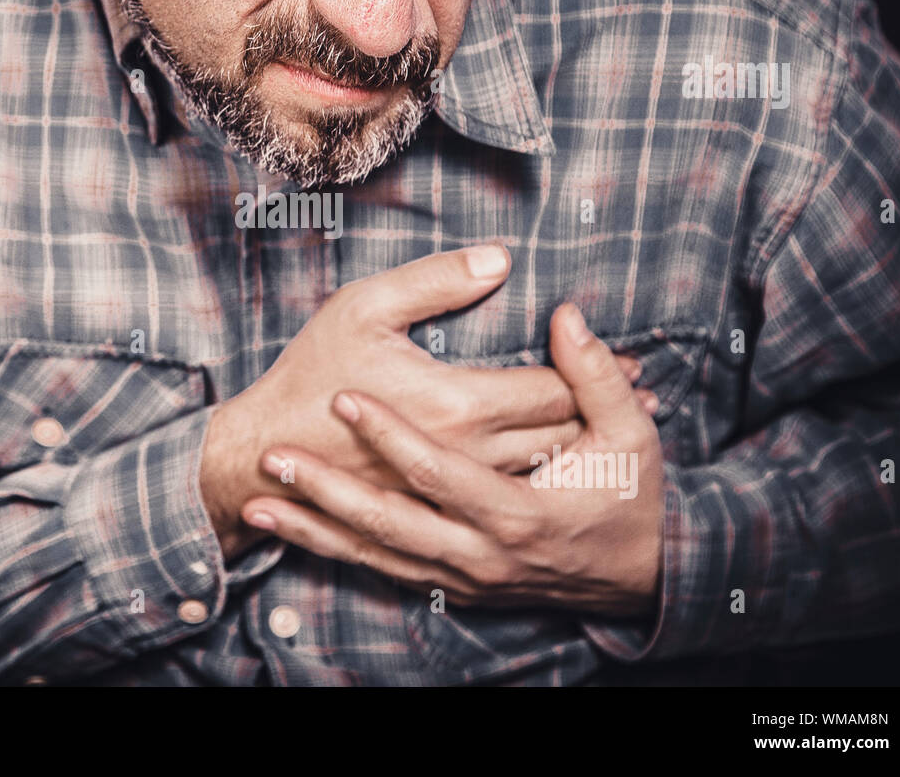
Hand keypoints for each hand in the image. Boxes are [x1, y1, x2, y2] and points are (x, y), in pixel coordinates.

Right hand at [200, 246, 649, 558]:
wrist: (266, 453)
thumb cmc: (312, 373)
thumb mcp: (364, 306)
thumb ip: (435, 280)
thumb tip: (500, 259)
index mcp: (458, 403)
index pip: (552, 388)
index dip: (593, 369)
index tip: (630, 357)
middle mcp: (468, 454)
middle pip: (560, 433)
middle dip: (603, 410)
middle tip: (649, 393)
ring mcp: (454, 491)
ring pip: (542, 471)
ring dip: (585, 448)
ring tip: (622, 431)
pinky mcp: (440, 510)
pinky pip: (510, 496)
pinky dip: (547, 478)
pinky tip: (564, 467)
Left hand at [238, 303, 665, 615]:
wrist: (638, 580)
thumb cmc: (631, 501)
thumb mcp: (630, 438)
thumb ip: (594, 377)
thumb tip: (565, 314)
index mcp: (519, 510)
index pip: (441, 469)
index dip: (391, 433)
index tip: (344, 398)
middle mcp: (484, 551)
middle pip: (391, 520)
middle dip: (327, 489)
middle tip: (274, 456)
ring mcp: (464, 576)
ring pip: (376, 554)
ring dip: (316, 529)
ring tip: (261, 501)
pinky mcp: (452, 585)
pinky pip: (382, 571)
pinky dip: (334, 553)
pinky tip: (291, 531)